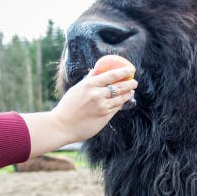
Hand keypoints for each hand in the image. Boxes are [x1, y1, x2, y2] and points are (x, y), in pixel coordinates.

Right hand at [21, 68, 137, 157]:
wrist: (62, 126)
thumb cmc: (67, 107)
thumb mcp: (76, 89)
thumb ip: (88, 80)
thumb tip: (95, 71)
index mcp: (89, 85)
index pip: (111, 75)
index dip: (123, 72)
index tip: (130, 69)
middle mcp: (97, 95)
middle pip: (119, 87)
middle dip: (130, 83)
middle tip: (134, 81)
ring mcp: (102, 107)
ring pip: (120, 98)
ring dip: (128, 94)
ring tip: (131, 91)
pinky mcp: (105, 117)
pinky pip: (116, 108)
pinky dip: (121, 103)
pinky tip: (123, 101)